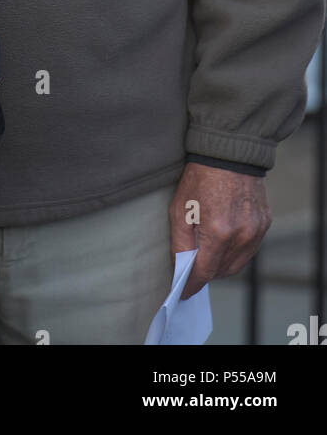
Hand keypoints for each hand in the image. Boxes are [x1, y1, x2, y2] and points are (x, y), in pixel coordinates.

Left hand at [169, 163, 270, 298]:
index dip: (192, 284)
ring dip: (222, 265)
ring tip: (207, 255)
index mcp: (218, 232)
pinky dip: (236, 251)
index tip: (184, 292)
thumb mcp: (180, 208)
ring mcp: (256, 230)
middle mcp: (241, 235)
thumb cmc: (200, 178)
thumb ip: (180, 242)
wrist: (228, 153)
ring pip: (238, 264)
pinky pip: (249, 249)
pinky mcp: (265, 224)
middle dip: (206, 274)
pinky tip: (223, 241)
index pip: (205, 272)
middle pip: (223, 271)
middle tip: (193, 269)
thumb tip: (180, 267)